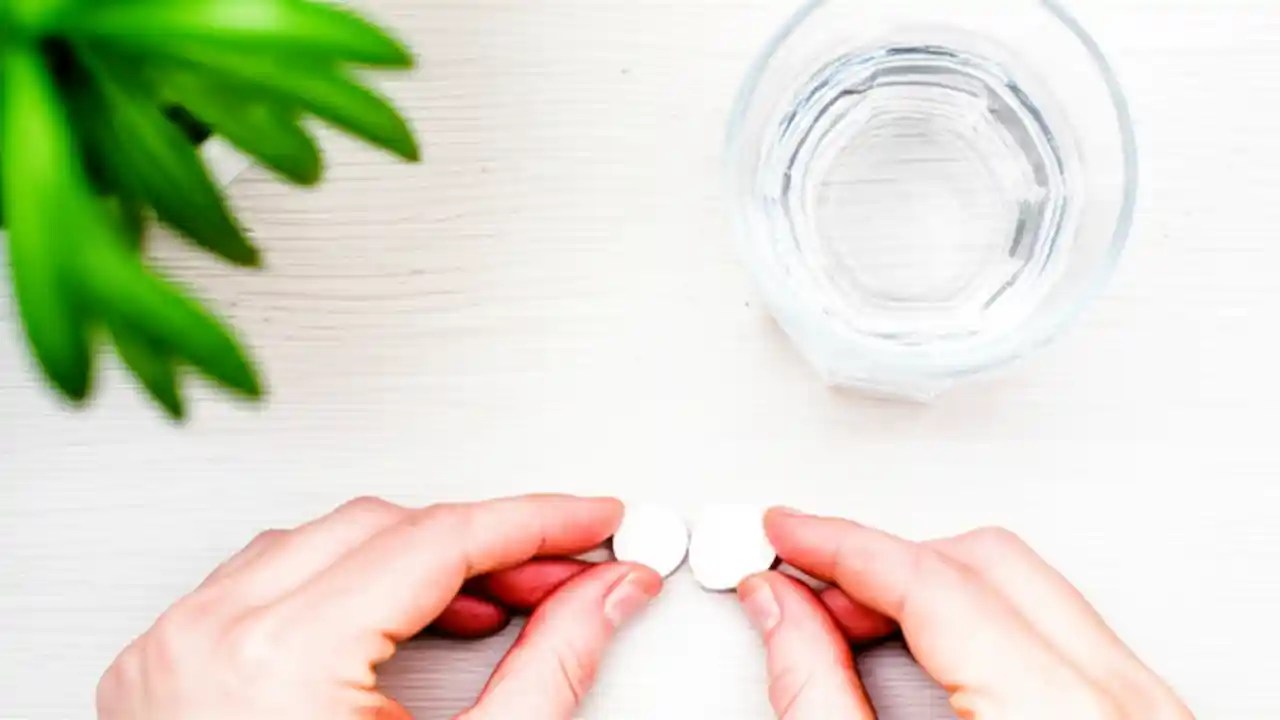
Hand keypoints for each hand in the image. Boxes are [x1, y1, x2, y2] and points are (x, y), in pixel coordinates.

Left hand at [96, 495, 662, 719]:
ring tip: (492, 600)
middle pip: (384, 528)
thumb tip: (601, 598)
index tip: (588, 522)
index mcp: (280, 663)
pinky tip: (403, 613)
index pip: (438, 542)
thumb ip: (548, 669)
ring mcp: (173, 651)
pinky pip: (267, 579)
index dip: (534, 523)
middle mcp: (210, 641)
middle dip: (487, 543)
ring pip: (323, 541)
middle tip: (562, 573)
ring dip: (418, 558)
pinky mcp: (162, 668)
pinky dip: (347, 582)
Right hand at [737, 509, 1192, 719]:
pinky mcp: (1141, 718)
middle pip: (983, 563)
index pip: (932, 580)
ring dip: (926, 590)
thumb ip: (818, 694)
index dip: (841, 545)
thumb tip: (782, 610)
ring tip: (853, 626)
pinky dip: (975, 623)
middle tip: (807, 590)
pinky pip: (1056, 629)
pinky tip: (922, 653)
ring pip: (1023, 585)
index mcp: (1060, 716)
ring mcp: (1144, 709)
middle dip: (881, 564)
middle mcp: (1122, 705)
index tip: (785, 532)